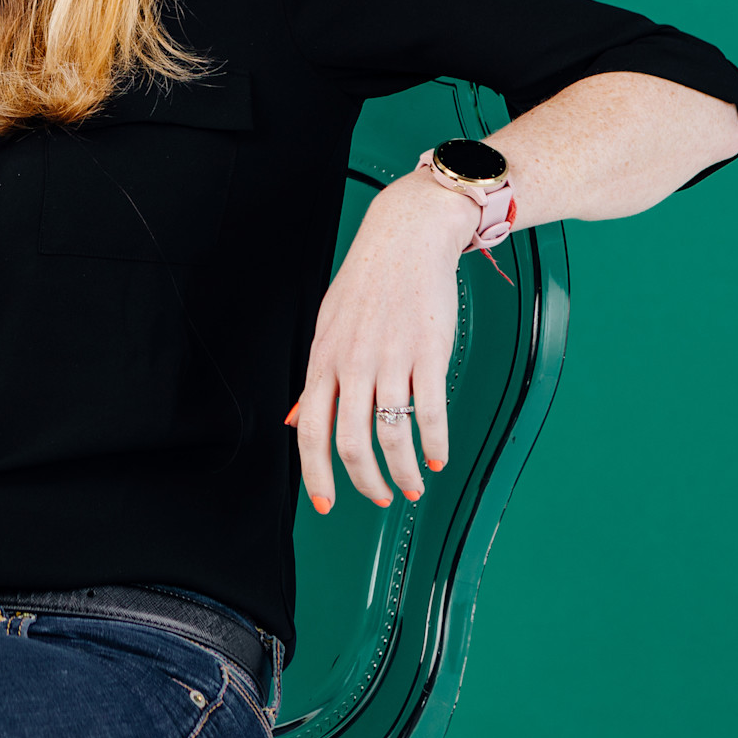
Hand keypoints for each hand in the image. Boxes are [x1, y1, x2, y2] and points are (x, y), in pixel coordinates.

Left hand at [290, 176, 471, 508]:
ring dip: (404, 472)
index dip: (317, 474)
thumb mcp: (328, 324)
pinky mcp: (429, 352)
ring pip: (393, 435)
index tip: (326, 503)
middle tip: (381, 496)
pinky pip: (431, 412)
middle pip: (353, 443)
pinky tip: (437, 457)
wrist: (408, 235)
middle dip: (367, 482)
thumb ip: (319, 376)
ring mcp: (392, 358)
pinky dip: (435, 444)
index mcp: (324, 358)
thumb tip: (300, 419)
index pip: (311, 431)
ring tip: (413, 485)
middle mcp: (354, 362)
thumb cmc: (369, 281)